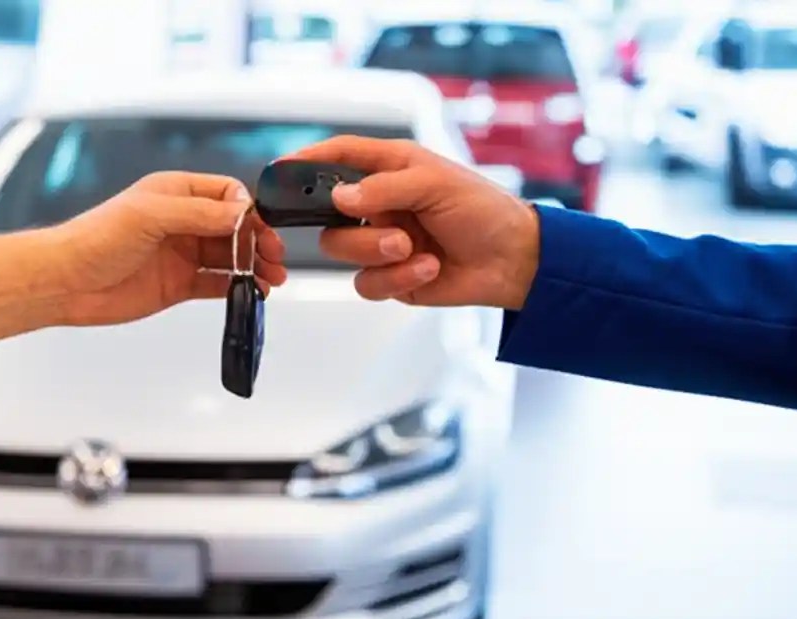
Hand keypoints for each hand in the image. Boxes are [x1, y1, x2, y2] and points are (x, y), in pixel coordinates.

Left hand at [0, 172, 285, 344]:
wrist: (65, 282)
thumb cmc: (95, 238)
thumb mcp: (150, 215)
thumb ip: (198, 213)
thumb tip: (240, 211)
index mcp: (175, 193)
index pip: (226, 194)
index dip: (248, 210)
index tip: (262, 228)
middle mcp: (182, 222)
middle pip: (234, 228)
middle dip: (259, 241)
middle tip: (275, 258)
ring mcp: (181, 254)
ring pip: (230, 257)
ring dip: (254, 266)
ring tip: (273, 279)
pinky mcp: (178, 284)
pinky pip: (217, 283)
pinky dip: (238, 287)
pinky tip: (254, 292)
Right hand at [285, 136, 539, 309]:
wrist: (513, 261)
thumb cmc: (484, 210)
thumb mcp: (436, 184)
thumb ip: (384, 187)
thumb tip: (341, 197)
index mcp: (389, 170)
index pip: (338, 157)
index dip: (309, 160)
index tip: (283, 168)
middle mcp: (379, 205)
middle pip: (328, 216)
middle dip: (357, 230)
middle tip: (393, 233)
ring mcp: (381, 242)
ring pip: (341, 251)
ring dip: (378, 253)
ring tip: (416, 250)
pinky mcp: (390, 277)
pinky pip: (367, 283)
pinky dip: (396, 278)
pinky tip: (428, 268)